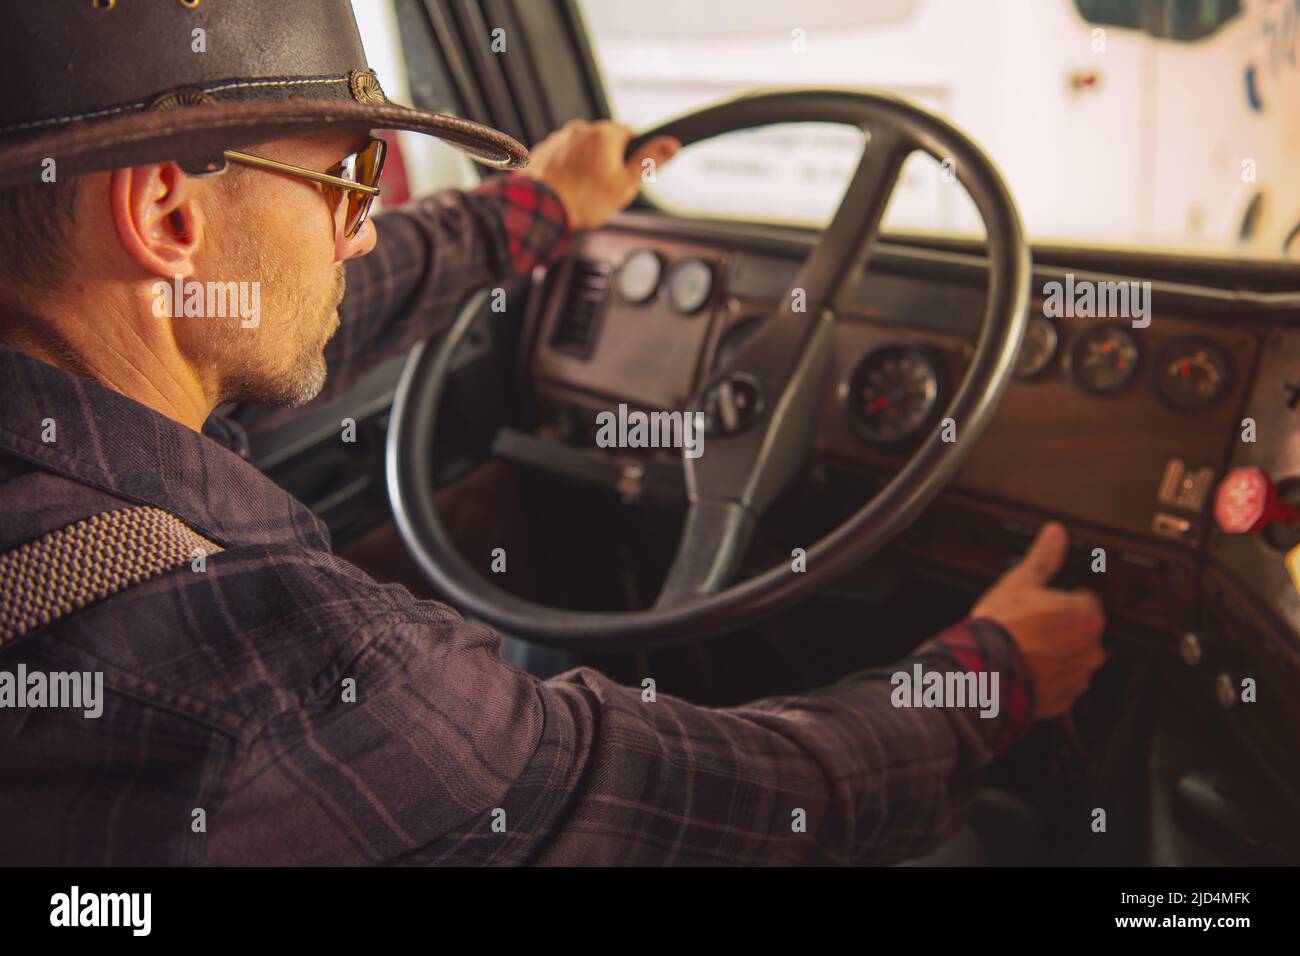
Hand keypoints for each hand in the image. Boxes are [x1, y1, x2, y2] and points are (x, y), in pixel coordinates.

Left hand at [518, 119, 680, 230]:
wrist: (540, 212)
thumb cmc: (583, 201)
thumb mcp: (626, 185)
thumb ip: (650, 162)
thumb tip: (672, 144)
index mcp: (604, 134)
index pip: (629, 134)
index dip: (631, 155)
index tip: (625, 173)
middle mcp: (579, 129)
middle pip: (603, 142)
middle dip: (606, 161)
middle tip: (603, 187)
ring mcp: (558, 139)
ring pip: (581, 149)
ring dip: (584, 165)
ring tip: (582, 190)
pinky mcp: (542, 151)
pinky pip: (560, 157)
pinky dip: (564, 169)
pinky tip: (565, 188)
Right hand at [970, 522, 1106, 719]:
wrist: (983, 672)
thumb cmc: (1001, 627)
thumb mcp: (1020, 581)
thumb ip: (1044, 557)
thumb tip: (1055, 533)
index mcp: (1086, 616)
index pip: (1085, 601)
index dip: (1062, 600)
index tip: (1043, 604)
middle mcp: (1091, 648)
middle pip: (1081, 631)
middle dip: (1061, 628)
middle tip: (1031, 626)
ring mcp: (1079, 676)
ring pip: (1072, 659)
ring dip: (1057, 654)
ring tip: (1026, 648)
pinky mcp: (1065, 699)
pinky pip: (1061, 684)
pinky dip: (1048, 678)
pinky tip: (1026, 669)